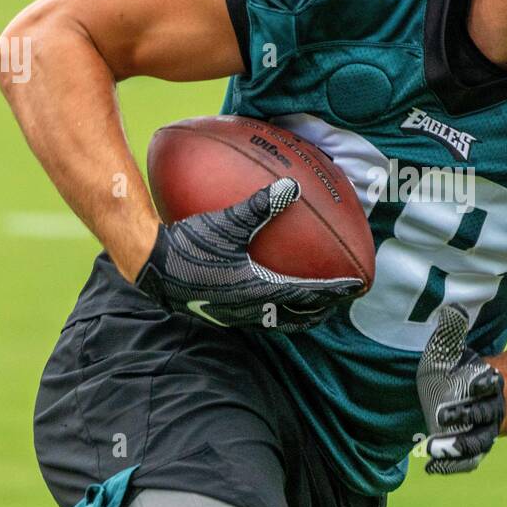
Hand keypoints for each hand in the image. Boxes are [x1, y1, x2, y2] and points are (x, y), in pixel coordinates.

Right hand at [135, 177, 362, 330]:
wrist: (150, 268)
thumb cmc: (188, 245)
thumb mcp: (226, 222)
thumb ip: (260, 205)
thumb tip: (291, 186)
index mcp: (259, 290)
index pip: (309, 294)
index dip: (334, 290)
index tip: (356, 287)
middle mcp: (251, 308)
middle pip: (297, 316)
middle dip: (321, 308)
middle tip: (338, 299)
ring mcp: (234, 314)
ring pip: (276, 320)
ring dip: (297, 312)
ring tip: (309, 303)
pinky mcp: (219, 311)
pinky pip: (256, 314)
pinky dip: (272, 307)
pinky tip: (264, 290)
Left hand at [416, 304, 505, 473]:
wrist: (475, 397)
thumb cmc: (462, 372)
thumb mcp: (455, 352)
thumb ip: (453, 334)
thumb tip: (452, 308)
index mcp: (489, 384)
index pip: (490, 383)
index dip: (485, 382)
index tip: (477, 379)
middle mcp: (490, 410)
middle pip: (483, 414)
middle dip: (465, 415)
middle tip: (442, 416)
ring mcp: (483, 432)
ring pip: (476, 441)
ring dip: (457, 446)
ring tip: (434, 449)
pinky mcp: (472, 448)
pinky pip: (467, 459)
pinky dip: (451, 464)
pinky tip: (431, 466)